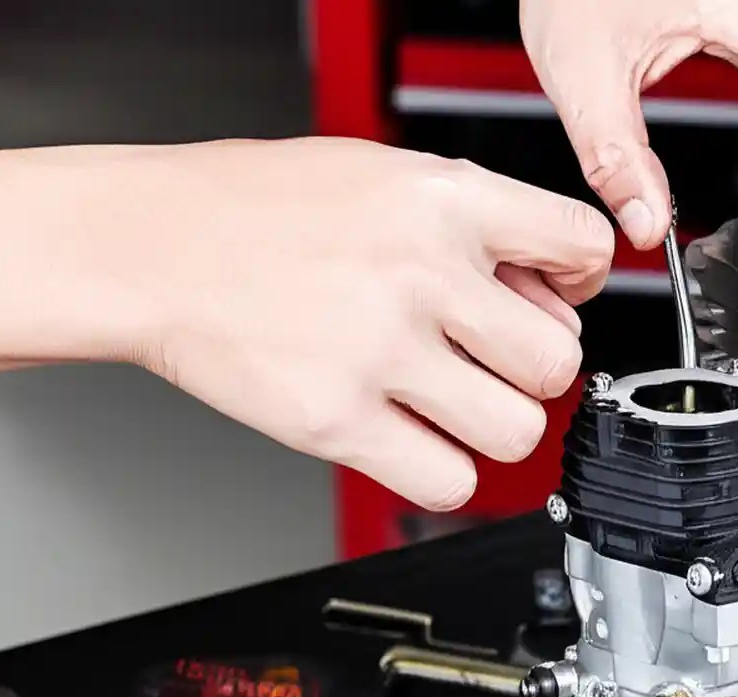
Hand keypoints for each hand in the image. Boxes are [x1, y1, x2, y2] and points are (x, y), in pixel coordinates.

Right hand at [137, 138, 612, 509]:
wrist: (154, 246)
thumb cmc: (260, 208)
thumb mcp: (384, 174)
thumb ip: (476, 223)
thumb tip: (549, 290)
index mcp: (443, 199)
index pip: (584, 248)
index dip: (583, 282)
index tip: (557, 298)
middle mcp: (422, 273)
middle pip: (558, 360)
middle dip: (532, 368)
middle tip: (491, 360)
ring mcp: (380, 351)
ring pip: (518, 431)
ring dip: (494, 425)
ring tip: (449, 401)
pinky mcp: (336, 421)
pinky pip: (449, 481)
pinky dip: (442, 470)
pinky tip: (412, 437)